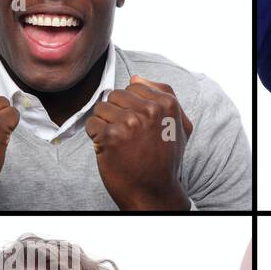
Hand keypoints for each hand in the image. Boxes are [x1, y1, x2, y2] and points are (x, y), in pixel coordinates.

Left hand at [86, 76, 192, 209]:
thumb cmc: (165, 161)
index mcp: (167, 104)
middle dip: (117, 114)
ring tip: (121, 144)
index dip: (132, 105)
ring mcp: (129, 122)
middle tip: (129, 138)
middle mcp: (149, 110)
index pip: (134, 86)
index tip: (141, 126)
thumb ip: (165, 98)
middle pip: (115, 95)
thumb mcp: (179, 128)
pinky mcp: (111, 136)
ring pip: (101, 108)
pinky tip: (111, 151)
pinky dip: (97, 139)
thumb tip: (135, 77)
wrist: (154, 192)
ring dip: (105, 126)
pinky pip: (92, 125)